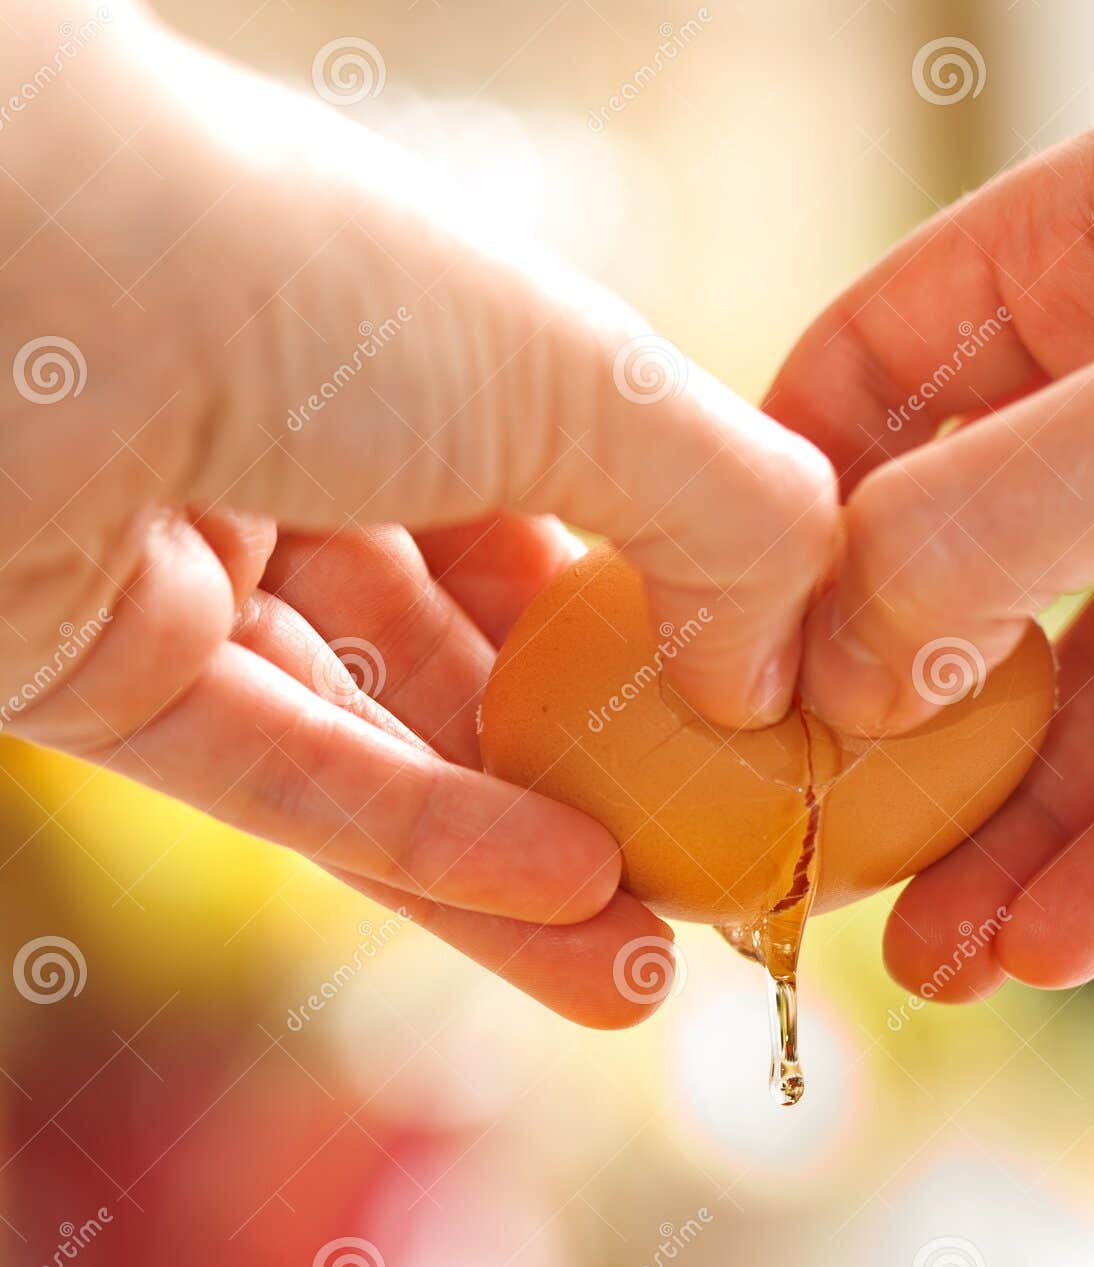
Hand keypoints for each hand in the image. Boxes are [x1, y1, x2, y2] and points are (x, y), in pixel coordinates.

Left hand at [0, 3, 833, 1025]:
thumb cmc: (292, 270)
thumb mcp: (575, 375)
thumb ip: (721, 510)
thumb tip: (781, 664)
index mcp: (420, 345)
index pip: (575, 500)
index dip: (674, 614)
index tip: (762, 718)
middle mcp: (309, 449)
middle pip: (488, 647)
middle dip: (608, 770)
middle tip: (715, 876)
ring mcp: (203, 566)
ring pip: (399, 740)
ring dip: (533, 861)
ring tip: (655, 964)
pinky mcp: (107, 674)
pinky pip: (293, 779)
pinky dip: (430, 852)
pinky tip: (564, 908)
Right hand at [767, 100, 1093, 998]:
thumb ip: (990, 520)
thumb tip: (832, 647)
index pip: (883, 373)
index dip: (797, 508)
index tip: (730, 645)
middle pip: (976, 568)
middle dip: (906, 723)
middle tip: (825, 845)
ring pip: (1091, 699)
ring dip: (1014, 832)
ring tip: (931, 956)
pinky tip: (1052, 940)